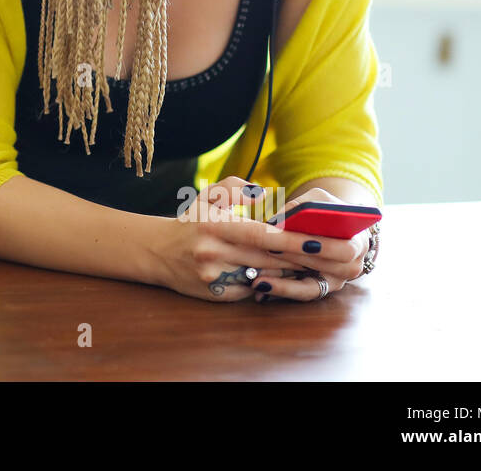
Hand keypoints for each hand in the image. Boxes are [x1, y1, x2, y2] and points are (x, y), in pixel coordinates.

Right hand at [153, 176, 329, 302]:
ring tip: (310, 264)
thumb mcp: (207, 197)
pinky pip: (251, 290)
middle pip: (266, 258)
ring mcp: (213, 276)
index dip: (290, 238)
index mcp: (213, 226)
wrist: (156, 252)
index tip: (316, 239)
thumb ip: (235, 187)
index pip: (260, 234)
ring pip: (262, 276)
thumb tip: (265, 192)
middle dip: (297, 257)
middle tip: (324, 254)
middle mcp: (212, 253)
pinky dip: (268, 283)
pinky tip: (282, 276)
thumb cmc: (189, 222)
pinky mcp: (215, 294)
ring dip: (287, 271)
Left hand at [251, 186, 370, 302]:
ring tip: (257, 276)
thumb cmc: (326, 211)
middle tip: (270, 250)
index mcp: (359, 242)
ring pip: (310, 285)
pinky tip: (260, 287)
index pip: (344, 249)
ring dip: (283, 281)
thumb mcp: (318, 200)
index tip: (302, 240)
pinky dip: (281, 290)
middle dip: (296, 258)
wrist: (337, 227)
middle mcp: (352, 267)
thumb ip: (300, 206)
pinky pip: (301, 293)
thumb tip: (276, 221)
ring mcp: (337, 281)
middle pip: (325, 267)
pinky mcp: (321, 289)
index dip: (324, 246)